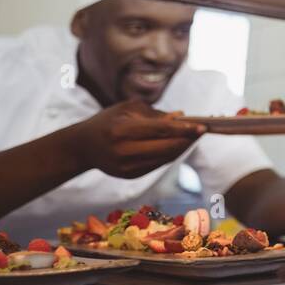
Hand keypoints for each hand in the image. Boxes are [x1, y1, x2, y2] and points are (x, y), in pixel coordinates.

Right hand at [64, 99, 205, 177]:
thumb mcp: (127, 109)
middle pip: (166, 147)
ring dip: (182, 147)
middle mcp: (124, 151)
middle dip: (187, 139)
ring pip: (165, 158)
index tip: (202, 127)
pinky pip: (158, 164)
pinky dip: (170, 154)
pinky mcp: (130, 175)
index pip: (160, 130)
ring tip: (193, 135)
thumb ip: (155, 113)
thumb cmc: (108, 121)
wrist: (82, 147)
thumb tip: (181, 117)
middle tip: (202, 130)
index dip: (183, 129)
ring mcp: (127, 167)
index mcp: (121, 131)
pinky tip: (178, 144)